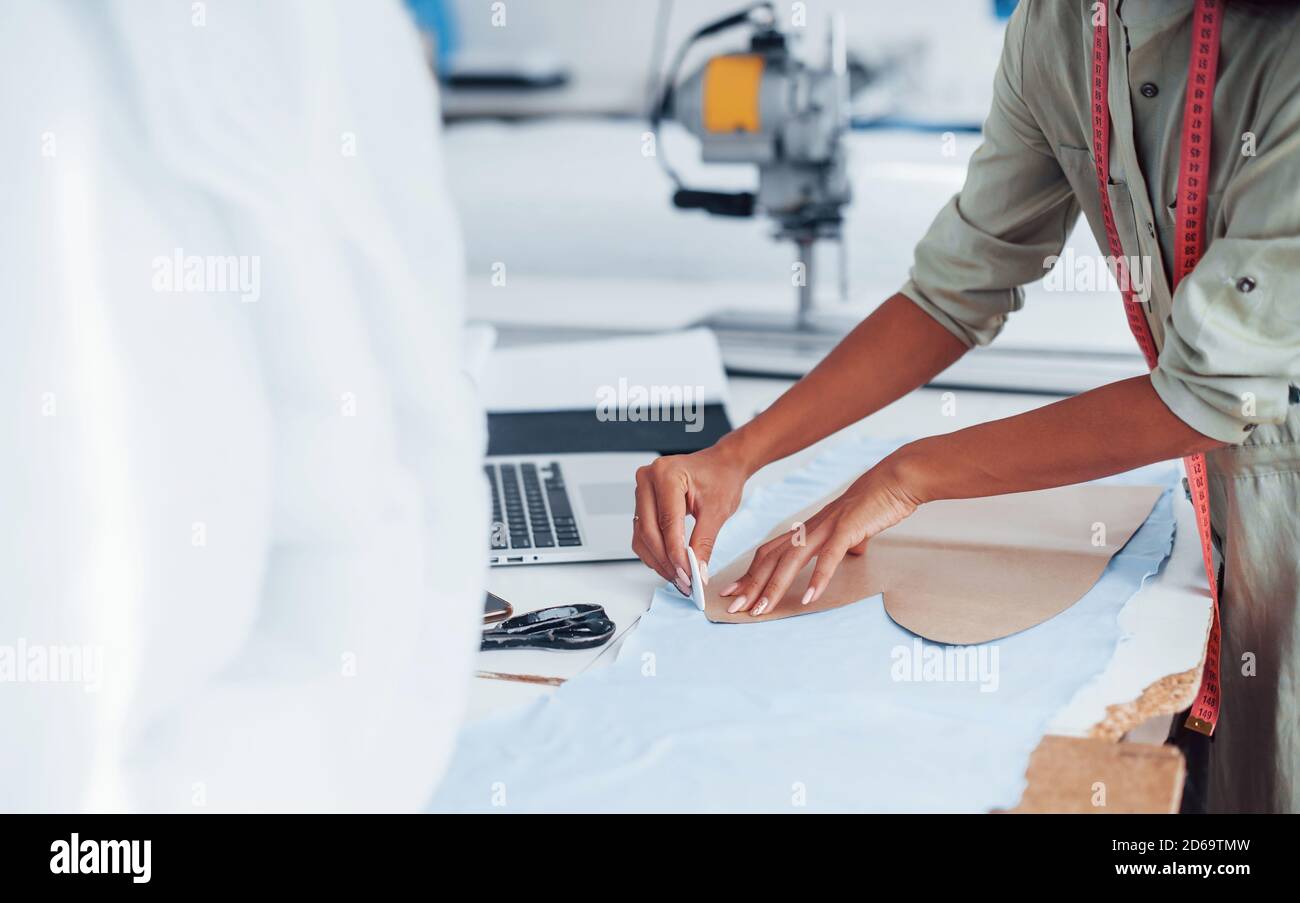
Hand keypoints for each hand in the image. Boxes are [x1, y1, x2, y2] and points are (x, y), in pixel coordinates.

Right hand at [632, 443, 749, 595]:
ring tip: (679, 577)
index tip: (688, 575)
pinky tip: (670, 565)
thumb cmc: (720, 477)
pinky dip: (654, 552)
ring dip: (658, 561)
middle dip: (666, 561)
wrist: (721, 465)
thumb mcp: (718, 511)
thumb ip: (704, 542)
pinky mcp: (643, 503)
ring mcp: (642, 491)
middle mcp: (648, 480)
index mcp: (666, 474)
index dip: (675, 553)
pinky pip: (641, 534)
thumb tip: (696, 571)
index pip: (667, 522)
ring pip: (641, 536)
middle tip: (684, 581)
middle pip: (649, 531)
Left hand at [719, 458, 920, 616]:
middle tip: (734, 606)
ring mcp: (826, 528)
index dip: (750, 572)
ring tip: (761, 610)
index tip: (734, 591)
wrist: (896, 480)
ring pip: (791, 560)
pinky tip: (808, 598)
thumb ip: (845, 541)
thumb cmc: (876, 503)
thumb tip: (851, 552)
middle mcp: (810, 528)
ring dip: (774, 587)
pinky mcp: (846, 529)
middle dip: (751, 585)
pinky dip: (817, 579)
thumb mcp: (852, 527)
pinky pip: (828, 557)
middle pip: (771, 558)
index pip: (770, 552)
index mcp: (808, 528)